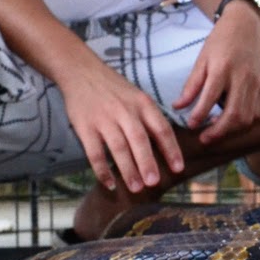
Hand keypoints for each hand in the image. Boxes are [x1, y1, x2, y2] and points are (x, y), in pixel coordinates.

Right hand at [59, 61, 185, 191]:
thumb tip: (168, 145)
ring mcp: (104, 119)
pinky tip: (110, 184)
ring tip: (136, 188)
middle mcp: (125, 110)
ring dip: (128, 169)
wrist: (81, 71)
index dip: (171, 149)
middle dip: (148, 162)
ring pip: (118, 147)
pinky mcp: (85, 126)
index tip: (178, 168)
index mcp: (142, 103)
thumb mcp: (137, 96)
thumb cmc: (114, 89)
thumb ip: (150, 118)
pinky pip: (94, 152)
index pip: (161, 128)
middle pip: (139, 139)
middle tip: (155, 182)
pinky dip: (102, 170)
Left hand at [178, 4, 259, 144]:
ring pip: (249, 117)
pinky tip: (234, 121)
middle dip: (219, 132)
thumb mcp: (202, 58)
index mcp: (222, 68)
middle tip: (204, 138)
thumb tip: (178, 107)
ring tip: (217, 130)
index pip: (209, 99)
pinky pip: (259, 112)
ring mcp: (257, 83)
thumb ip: (191, 84)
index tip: (191, 125)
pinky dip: (247, 122)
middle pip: (234, 114)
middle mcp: (242, 77)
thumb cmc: (221, 40)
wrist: (247, 24)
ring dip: (233, 130)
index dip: (199, 116)